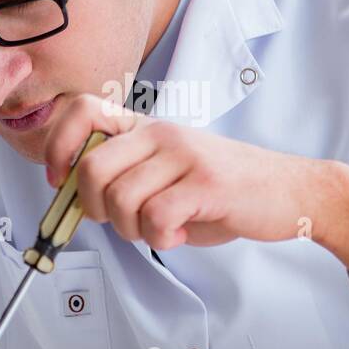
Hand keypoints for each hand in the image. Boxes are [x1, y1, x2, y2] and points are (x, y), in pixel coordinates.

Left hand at [42, 92, 348, 276]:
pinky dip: (161, 237)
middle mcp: (162, 133)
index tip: (62, 181)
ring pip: (121, 198)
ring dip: (133, 230)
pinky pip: (157, 218)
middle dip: (95, 209)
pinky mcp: (207, 183)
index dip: (58, 148)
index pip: (82, 111)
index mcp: (148, 127)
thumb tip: (76, 201)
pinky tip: (181, 232)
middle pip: (92, 169)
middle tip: (122, 221)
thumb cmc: (226, 190)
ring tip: (161, 228)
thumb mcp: (170, 174)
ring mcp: (185, 155)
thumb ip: (127, 179)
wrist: (290, 191)